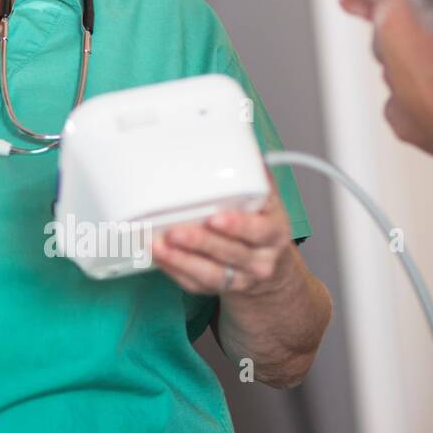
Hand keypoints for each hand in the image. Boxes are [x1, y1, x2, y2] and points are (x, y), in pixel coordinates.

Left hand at [150, 183, 292, 295]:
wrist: (267, 265)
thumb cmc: (262, 226)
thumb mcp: (267, 201)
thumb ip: (255, 176)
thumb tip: (240, 144)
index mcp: (273, 233)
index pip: (259, 231)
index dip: (238, 226)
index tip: (217, 217)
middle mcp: (260, 260)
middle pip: (231, 253)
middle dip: (201, 242)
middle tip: (176, 231)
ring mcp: (239, 278)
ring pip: (211, 274)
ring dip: (181, 259)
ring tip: (158, 245)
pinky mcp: (217, 289)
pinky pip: (195, 284)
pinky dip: (174, 269)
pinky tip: (159, 255)